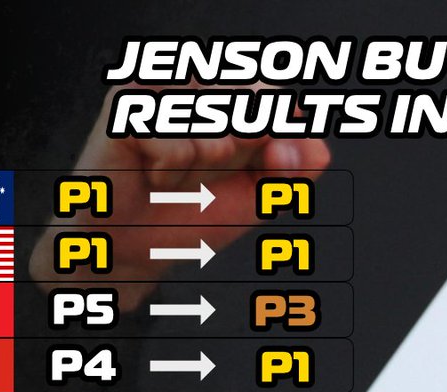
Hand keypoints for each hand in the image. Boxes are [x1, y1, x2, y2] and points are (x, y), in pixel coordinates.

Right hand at [29, 84, 330, 307]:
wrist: (133, 250)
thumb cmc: (188, 217)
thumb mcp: (257, 198)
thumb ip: (295, 172)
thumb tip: (317, 148)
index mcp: (231, 98)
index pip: (277, 103)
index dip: (281, 141)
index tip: (272, 169)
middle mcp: (199, 85)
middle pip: (253, 113)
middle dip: (239, 161)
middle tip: (207, 177)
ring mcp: (165, 89)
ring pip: (218, 132)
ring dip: (202, 172)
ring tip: (175, 179)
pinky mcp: (129, 104)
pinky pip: (179, 145)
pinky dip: (169, 175)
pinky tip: (150, 176)